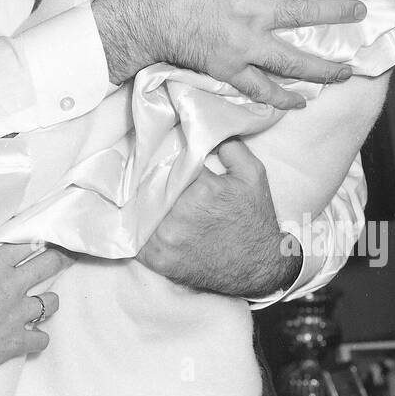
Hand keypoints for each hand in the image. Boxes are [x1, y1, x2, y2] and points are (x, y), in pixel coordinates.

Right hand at [0, 200, 70, 390]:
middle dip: (58, 259)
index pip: (24, 246)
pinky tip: (34, 337)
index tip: (44, 237)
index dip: (36, 240)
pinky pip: (40, 339)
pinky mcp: (15, 343)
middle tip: (65, 257)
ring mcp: (16, 316)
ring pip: (49, 303)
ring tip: (46, 300)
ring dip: (48, 301)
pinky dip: (38, 338)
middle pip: (47, 266)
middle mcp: (11, 288)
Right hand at [92, 0, 366, 108]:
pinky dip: (281, 98)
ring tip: (346, 70)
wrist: (140, 16)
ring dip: (324, 67)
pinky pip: (261, 89)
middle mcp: (253, 11)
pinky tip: (300, 102)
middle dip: (339, 12)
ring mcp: (243, 45)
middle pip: (306, 12)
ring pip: (293, 60)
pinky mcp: (228, 70)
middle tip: (362, 12)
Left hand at [137, 140, 301, 296]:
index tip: (156, 147)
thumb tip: (206, 127)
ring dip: (138, 200)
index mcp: (202, 188)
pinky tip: (137, 216)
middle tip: (142, 167)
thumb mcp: (253, 174)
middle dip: (147, 175)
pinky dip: (135, 226)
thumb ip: (231, 145)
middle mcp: (181, 213)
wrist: (259, 267)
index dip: (161, 153)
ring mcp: (167, 239)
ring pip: (138, 209)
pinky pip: (135, 238)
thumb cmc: (255, 219)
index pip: (168, 160)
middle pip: (148, 184)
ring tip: (136, 190)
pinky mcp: (159, 260)